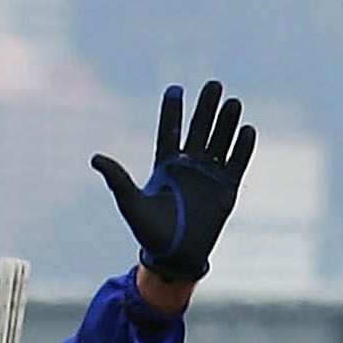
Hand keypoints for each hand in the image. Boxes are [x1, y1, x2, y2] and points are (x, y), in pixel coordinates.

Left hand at [90, 79, 254, 283]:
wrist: (174, 257)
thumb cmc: (149, 232)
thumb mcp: (130, 203)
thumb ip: (118, 179)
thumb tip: (95, 158)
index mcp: (165, 165)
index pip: (170, 131)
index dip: (173, 111)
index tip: (176, 88)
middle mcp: (188, 166)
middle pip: (200, 130)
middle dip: (206, 108)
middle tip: (214, 84)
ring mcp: (209, 177)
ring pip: (220, 143)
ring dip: (226, 123)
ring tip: (233, 102)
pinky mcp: (226, 191)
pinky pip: (236, 165)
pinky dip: (242, 148)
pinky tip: (247, 130)